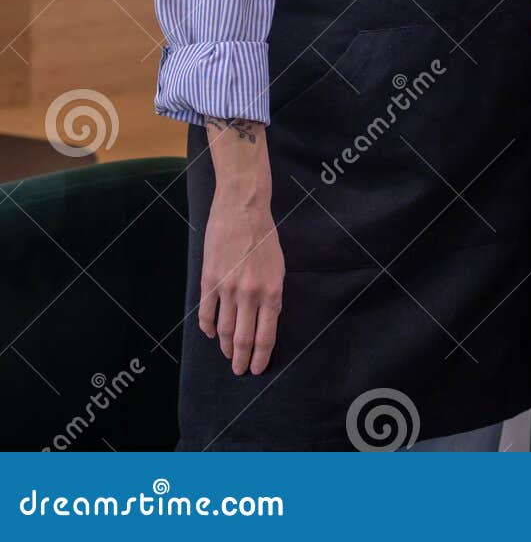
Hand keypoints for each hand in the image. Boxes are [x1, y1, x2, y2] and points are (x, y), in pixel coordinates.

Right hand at [199, 189, 284, 375]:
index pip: (266, 337)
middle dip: (242, 360)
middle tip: (240, 370)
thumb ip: (272, 294)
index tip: (257, 369)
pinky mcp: (209, 280)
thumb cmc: (264, 234)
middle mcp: (250, 294)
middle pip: (244, 340)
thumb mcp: (278, 266)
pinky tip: (211, 334)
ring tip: (228, 355)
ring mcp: (227, 288)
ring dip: (226, 347)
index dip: (260, 358)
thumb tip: (268, 318)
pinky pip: (206, 313)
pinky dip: (208, 328)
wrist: (243, 207)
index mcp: (271, 292)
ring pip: (224, 331)